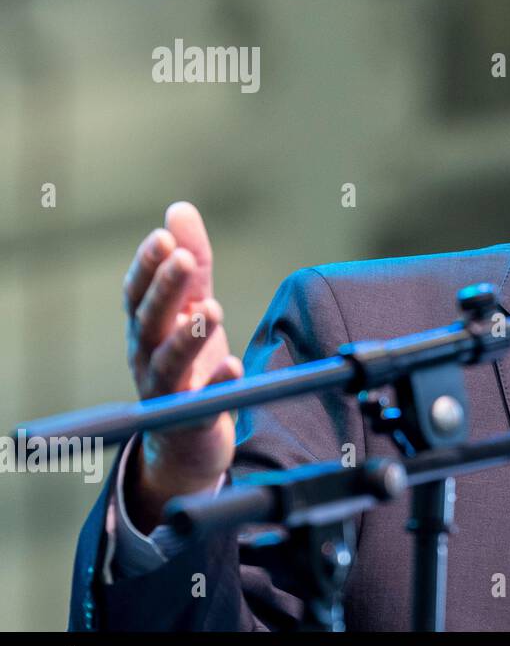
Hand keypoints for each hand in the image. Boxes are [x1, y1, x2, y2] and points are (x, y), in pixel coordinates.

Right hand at [123, 202, 240, 530]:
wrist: (186, 436)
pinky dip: (218, 384)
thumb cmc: (188, 363)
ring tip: (211, 310)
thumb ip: (191, 263)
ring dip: (188, 335)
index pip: (139, 291)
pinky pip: (203, 402)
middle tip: (183, 260)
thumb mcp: (190, 307)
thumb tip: (179, 210)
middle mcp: (148, 356)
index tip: (163, 237)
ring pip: (169, 362)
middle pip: (150, 319)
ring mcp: (167, 390)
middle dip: (165, 289)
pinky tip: (234, 365)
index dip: (148, 265)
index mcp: (147, 326)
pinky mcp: (192, 418)